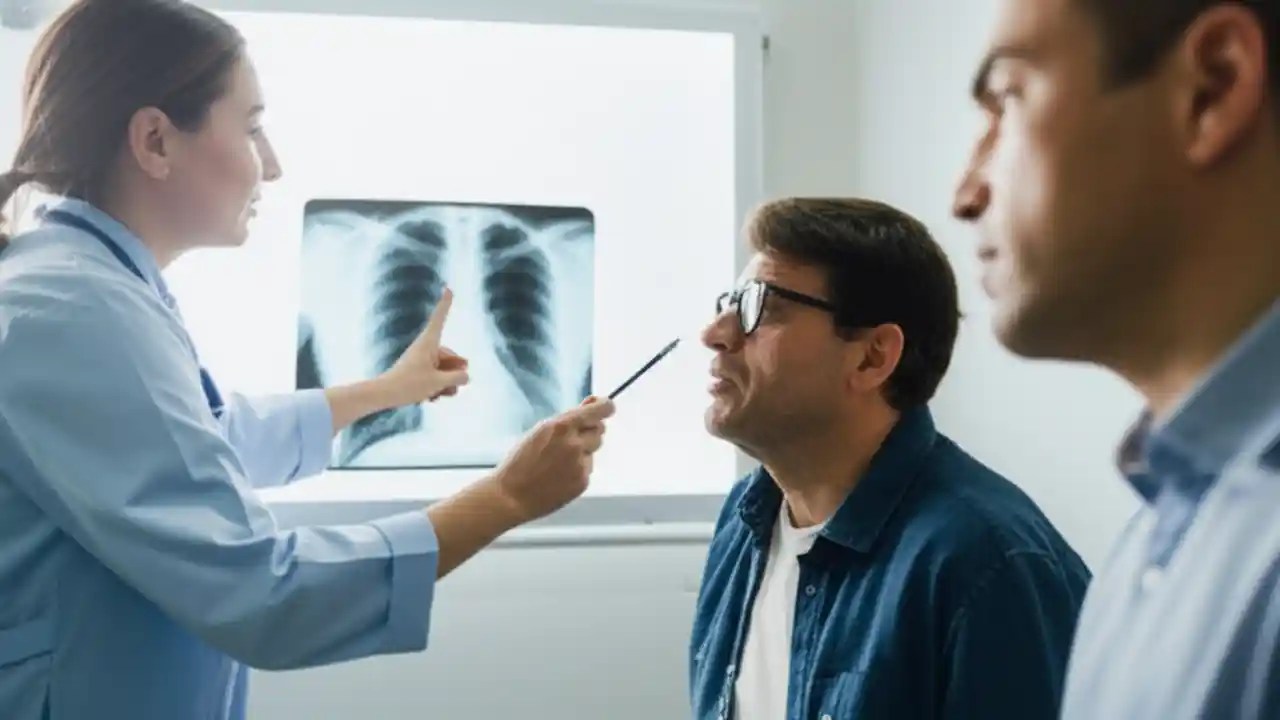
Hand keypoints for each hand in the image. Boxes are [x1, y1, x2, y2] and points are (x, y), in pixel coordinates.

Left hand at [379, 288, 470, 405]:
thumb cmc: (409, 385)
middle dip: (455, 371)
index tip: (448, 288)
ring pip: (444, 369)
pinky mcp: (418, 372)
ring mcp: (422, 361)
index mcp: (428, 343)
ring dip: (447, 383)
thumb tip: (465, 376)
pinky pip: (435, 377)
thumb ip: (457, 378)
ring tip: (439, 395)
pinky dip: (438, 387)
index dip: (445, 304)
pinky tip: (433, 398)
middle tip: (453, 386)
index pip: (439, 319)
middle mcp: (426, 348)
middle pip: (450, 355)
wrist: (384, 395)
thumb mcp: (438, 383)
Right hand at [490, 396, 616, 522]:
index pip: (601, 410)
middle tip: (570, 439)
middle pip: (600, 429)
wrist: (511, 496)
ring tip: (558, 461)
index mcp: (562, 426)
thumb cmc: (520, 462)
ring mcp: (581, 464)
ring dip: (583, 450)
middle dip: (589, 431)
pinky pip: (588, 468)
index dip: (605, 406)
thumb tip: (592, 403)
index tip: (604, 407)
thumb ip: (568, 418)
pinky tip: (558, 475)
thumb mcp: (540, 431)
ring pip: (594, 449)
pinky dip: (578, 469)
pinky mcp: (583, 482)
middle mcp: (575, 444)